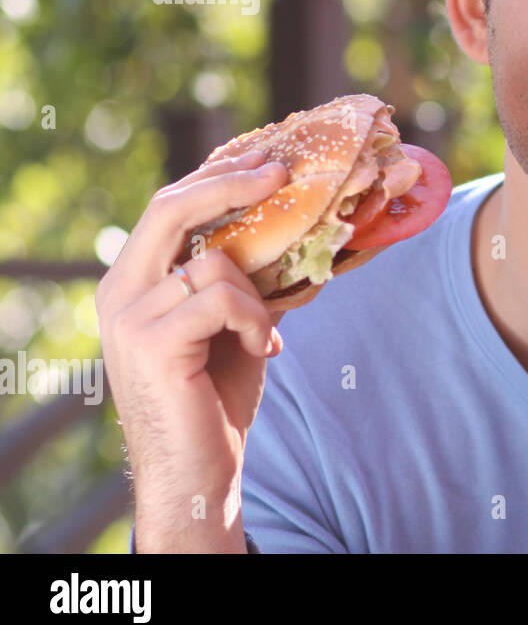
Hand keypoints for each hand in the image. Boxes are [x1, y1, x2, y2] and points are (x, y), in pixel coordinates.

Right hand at [95, 149, 289, 551]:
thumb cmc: (218, 395)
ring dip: (258, 295)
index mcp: (134, 280)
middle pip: (171, 206)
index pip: (169, 205)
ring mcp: (130, 317)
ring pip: (213, 262)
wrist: (199, 468)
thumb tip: (310, 232)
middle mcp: (120, 291)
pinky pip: (221, 299)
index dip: (218, 176)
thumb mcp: (238, 322)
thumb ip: (251, 277)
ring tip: (266, 337)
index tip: (267, 157)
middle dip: (231, 182)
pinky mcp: (153, 344)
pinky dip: (255, 321)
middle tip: (282, 170)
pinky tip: (263, 351)